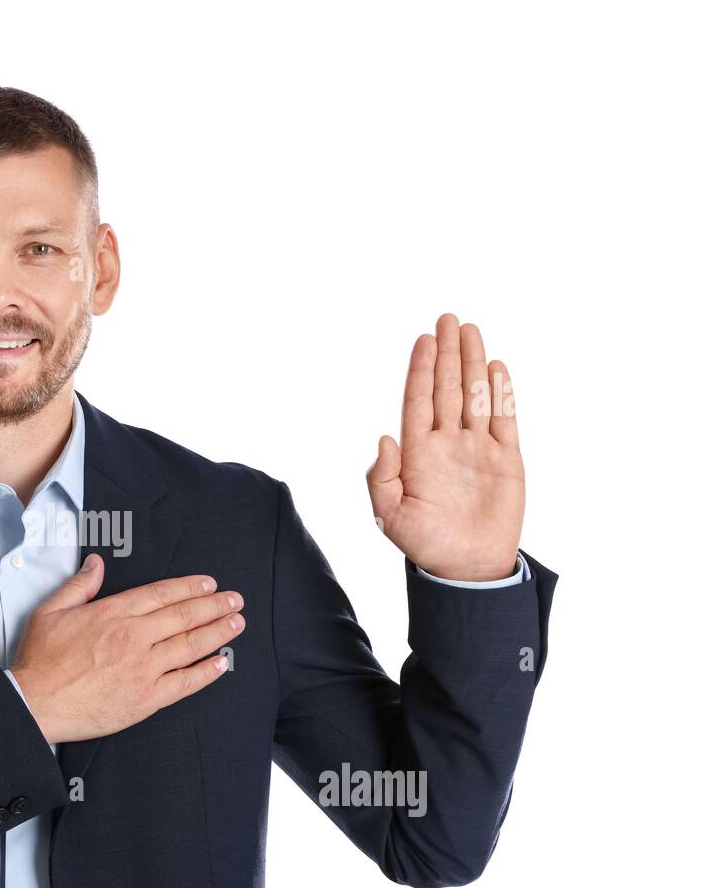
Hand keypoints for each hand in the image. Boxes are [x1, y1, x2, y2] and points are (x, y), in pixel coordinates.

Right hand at [11, 554, 245, 742]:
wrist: (34, 703)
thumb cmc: (40, 659)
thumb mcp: (50, 611)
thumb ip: (79, 586)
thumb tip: (96, 563)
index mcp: (113, 613)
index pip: (162, 594)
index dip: (190, 587)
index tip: (210, 584)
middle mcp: (134, 638)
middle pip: (184, 616)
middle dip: (214, 606)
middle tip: (236, 600)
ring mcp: (143, 669)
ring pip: (190, 646)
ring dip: (217, 632)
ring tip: (237, 623)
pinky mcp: (146, 698)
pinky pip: (184, 683)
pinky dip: (206, 672)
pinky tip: (221, 663)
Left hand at [366, 312, 524, 580]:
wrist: (467, 569)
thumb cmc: (425, 545)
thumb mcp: (389, 516)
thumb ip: (380, 478)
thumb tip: (384, 438)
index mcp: (418, 453)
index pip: (418, 401)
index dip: (421, 370)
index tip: (423, 340)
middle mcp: (447, 444)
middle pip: (447, 389)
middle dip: (447, 354)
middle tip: (447, 318)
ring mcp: (477, 449)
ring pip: (476, 396)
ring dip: (473, 363)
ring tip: (470, 331)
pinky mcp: (506, 460)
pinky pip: (504, 419)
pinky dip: (502, 394)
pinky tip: (496, 368)